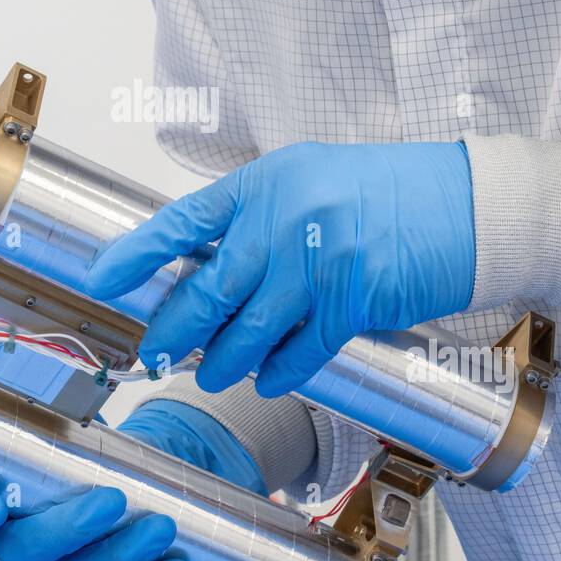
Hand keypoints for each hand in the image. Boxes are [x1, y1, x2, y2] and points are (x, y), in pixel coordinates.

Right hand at [0, 402, 260, 560]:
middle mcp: (18, 548)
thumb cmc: (72, 464)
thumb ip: (50, 417)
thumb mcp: (54, 435)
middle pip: (33, 551)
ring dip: (126, 558)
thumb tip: (67, 370)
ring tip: (163, 529)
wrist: (103, 497)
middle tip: (113, 499)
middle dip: (75, 529)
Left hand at [84, 141, 475, 396]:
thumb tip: (203, 266)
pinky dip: (279, 372)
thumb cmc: (382, 190)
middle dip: (173, 330)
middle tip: (154, 353)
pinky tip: (267, 379)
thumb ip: (255, 219)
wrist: (458, 203)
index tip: (102, 279)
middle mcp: (283, 219)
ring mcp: (317, 262)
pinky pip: (298, 352)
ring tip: (211, 373)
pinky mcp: (351, 301)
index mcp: (263, 183)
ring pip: (247, 331)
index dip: (137, 253)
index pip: (182, 221)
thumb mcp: (305, 181)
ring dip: (222, 361)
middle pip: (207, 290)